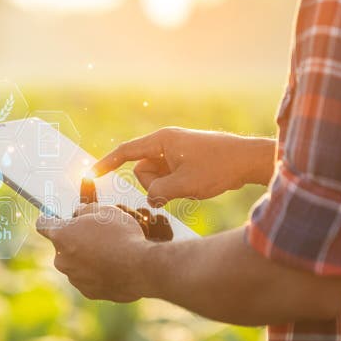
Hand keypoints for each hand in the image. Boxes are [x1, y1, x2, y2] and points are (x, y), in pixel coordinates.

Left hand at [35, 204, 155, 302]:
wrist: (140, 267)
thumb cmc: (122, 234)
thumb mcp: (105, 210)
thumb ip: (85, 209)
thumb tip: (79, 213)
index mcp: (61, 235)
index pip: (42, 223)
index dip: (49, 218)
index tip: (55, 217)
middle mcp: (61, 259)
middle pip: (61, 246)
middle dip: (74, 240)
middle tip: (95, 234)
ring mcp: (74, 278)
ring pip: (75, 264)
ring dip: (86, 257)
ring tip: (109, 252)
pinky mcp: (88, 292)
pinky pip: (88, 279)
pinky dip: (97, 273)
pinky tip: (114, 267)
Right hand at [93, 127, 274, 206]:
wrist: (249, 161)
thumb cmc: (219, 167)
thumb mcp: (185, 185)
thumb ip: (159, 193)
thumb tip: (151, 199)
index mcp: (162, 141)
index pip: (125, 152)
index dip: (106, 164)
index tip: (90, 174)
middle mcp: (165, 144)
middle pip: (142, 171)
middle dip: (155, 185)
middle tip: (181, 186)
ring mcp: (175, 153)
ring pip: (155, 178)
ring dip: (168, 188)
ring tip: (193, 186)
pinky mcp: (184, 162)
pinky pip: (168, 179)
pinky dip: (176, 187)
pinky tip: (196, 186)